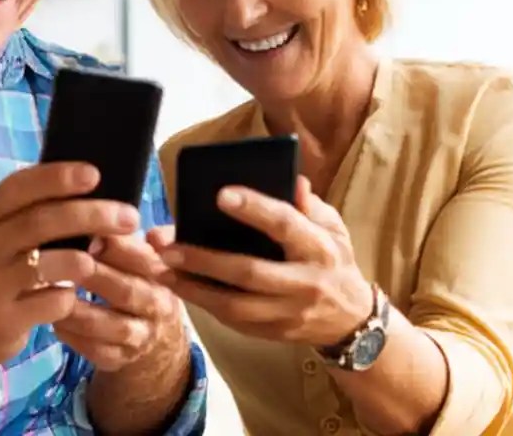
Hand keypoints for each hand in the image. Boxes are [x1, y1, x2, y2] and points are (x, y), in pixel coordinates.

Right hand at [0, 162, 142, 371]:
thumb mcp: (3, 237)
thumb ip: (36, 213)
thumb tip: (94, 184)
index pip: (19, 187)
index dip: (56, 178)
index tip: (95, 173)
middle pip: (40, 222)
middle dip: (90, 215)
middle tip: (129, 216)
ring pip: (44, 264)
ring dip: (82, 258)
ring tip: (101, 257)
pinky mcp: (1, 319)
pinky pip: (49, 303)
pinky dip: (69, 297)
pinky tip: (73, 297)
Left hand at [53, 234, 185, 371]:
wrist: (153, 332)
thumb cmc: (136, 279)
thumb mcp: (140, 256)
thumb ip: (132, 239)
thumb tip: (134, 225)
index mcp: (163, 275)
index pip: (145, 260)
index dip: (119, 248)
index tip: (91, 235)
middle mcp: (157, 307)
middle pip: (127, 291)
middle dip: (94, 276)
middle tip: (62, 260)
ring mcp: (140, 337)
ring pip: (110, 326)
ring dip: (78, 310)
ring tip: (48, 293)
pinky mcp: (120, 358)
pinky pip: (96, 351)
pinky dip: (73, 336)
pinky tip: (53, 320)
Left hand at [149, 177, 372, 347]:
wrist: (350, 319)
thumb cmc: (333, 260)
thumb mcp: (333, 228)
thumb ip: (310, 205)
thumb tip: (292, 179)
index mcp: (319, 248)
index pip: (285, 225)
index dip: (254, 209)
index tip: (220, 195)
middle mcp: (304, 283)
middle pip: (249, 272)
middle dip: (203, 259)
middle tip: (166, 245)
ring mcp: (288, 314)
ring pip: (234, 306)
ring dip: (193, 288)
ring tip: (161, 270)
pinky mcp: (273, 334)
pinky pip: (233, 321)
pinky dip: (204, 304)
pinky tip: (180, 286)